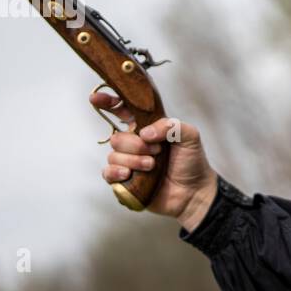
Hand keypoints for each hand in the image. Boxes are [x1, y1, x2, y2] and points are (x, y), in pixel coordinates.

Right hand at [90, 91, 216, 227]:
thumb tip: (144, 133)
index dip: (108, 102)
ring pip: (114, 156)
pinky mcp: (124, 181)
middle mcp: (134, 144)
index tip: (96, 98)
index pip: (122, 111)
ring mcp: (128, 162)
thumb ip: (170, 126)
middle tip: (157, 151)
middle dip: (136, 145)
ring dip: (134, 161)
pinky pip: (107, 173)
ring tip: (152, 166)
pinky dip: (117, 172)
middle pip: (117, 137)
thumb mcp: (189, 136)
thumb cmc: (192, 162)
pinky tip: (129, 174)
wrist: (194, 191)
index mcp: (146, 128)